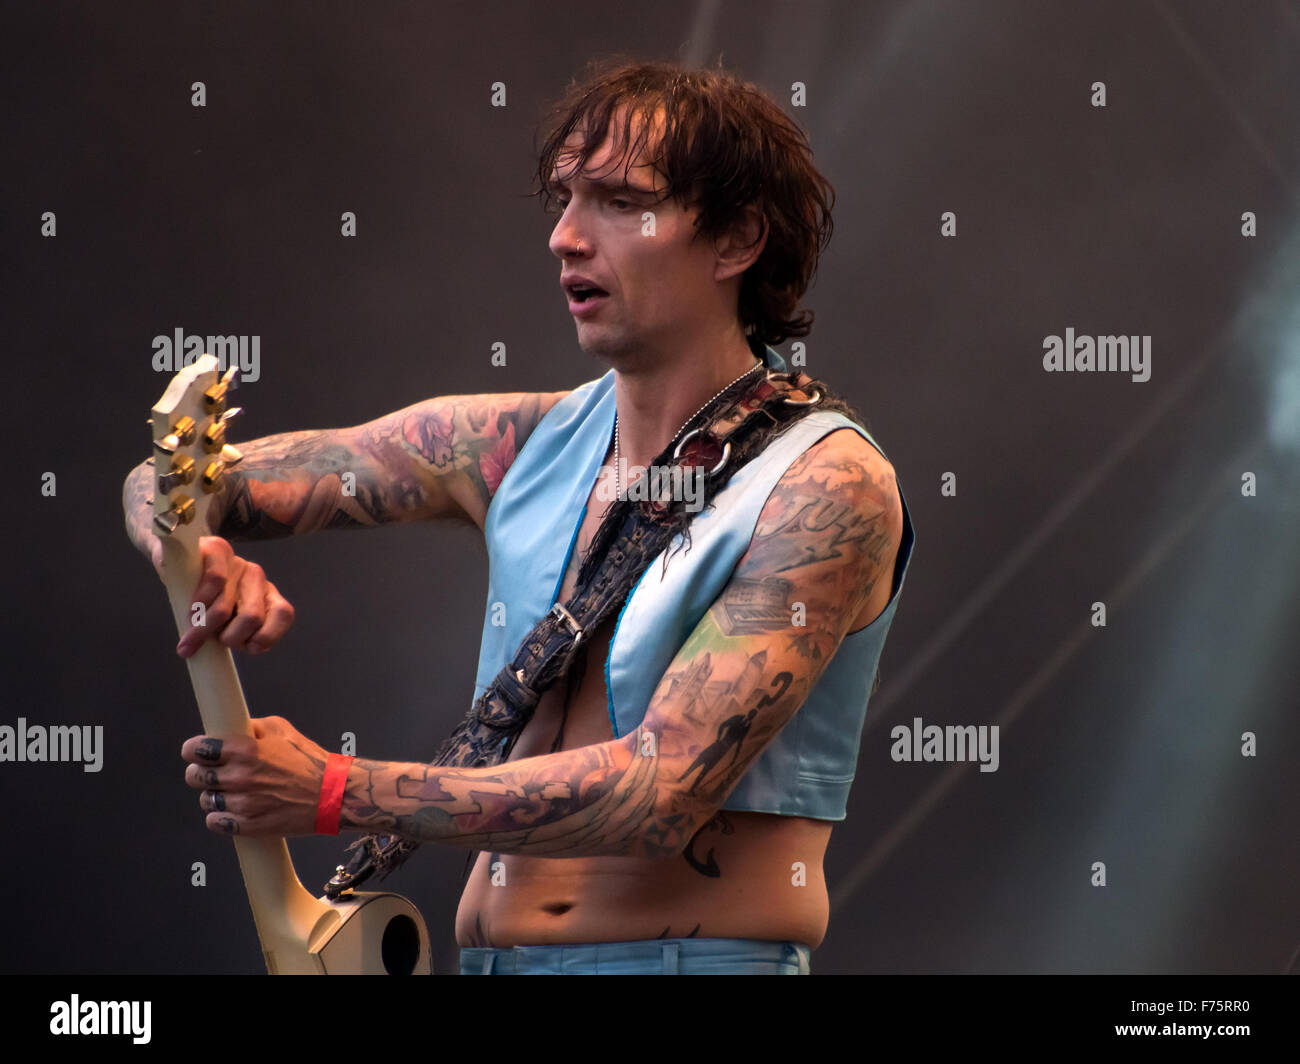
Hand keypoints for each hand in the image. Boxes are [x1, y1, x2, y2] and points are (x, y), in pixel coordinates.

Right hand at [177, 537, 294, 657]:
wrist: (173, 561)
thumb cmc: (200, 598)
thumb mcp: (222, 621)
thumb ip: (235, 632)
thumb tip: (250, 648)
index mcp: (265, 595)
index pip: (284, 615)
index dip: (268, 636)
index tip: (248, 648)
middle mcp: (257, 577)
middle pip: (252, 617)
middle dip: (230, 638)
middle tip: (213, 641)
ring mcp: (239, 562)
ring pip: (226, 606)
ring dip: (204, 627)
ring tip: (191, 633)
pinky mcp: (218, 548)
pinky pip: (214, 581)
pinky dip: (199, 604)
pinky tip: (189, 611)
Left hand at [181, 716, 329, 836]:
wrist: (333, 794)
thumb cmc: (309, 760)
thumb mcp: (282, 730)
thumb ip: (250, 727)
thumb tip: (229, 729)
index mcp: (244, 750)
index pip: (195, 750)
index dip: (193, 750)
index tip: (197, 752)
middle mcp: (239, 777)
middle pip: (194, 776)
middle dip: (200, 772)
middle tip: (215, 772)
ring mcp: (242, 804)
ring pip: (205, 800)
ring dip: (214, 795)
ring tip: (233, 791)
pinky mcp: (248, 826)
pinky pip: (215, 822)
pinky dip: (221, 817)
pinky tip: (234, 809)